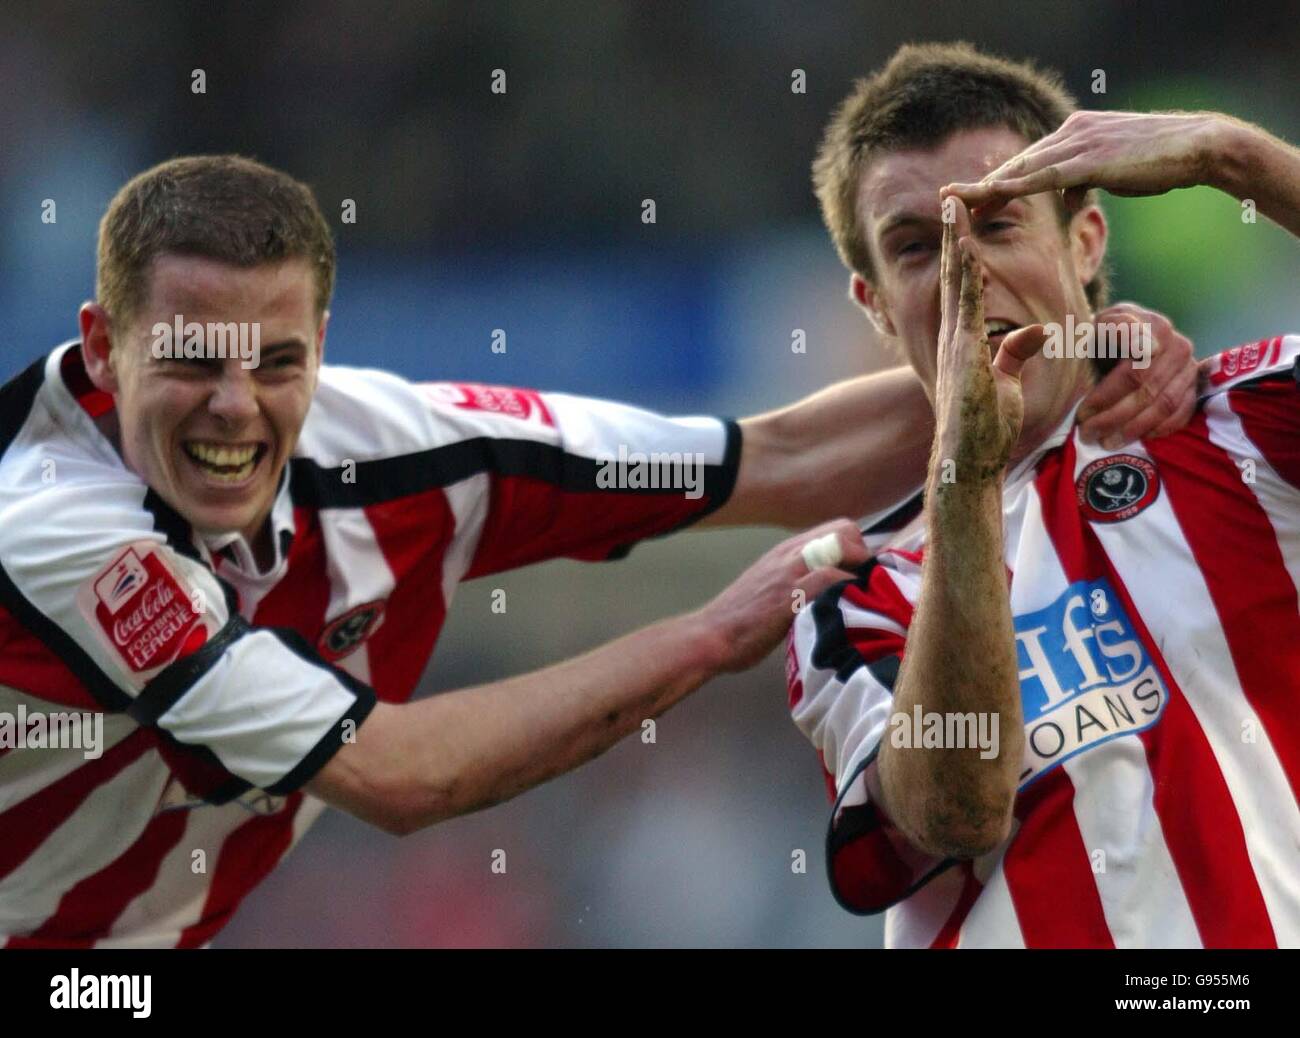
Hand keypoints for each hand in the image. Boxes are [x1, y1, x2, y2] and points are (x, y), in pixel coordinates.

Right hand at [703, 518, 867, 672]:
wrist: (711, 636)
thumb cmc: (740, 621)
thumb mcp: (772, 588)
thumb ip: (797, 581)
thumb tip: (829, 590)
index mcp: (785, 551)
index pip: (836, 529)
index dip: (856, 548)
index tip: (861, 574)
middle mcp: (789, 553)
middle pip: (844, 528)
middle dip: (862, 553)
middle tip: (863, 584)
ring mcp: (789, 571)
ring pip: (841, 544)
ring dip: (860, 567)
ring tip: (862, 594)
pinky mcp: (789, 594)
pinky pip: (830, 576)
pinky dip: (847, 586)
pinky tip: (849, 604)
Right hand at [933, 197, 1047, 484]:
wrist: (969, 461)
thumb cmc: (986, 428)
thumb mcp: (1007, 381)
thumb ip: (1015, 352)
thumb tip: (1032, 331)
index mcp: (966, 339)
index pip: (965, 284)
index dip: (965, 248)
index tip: (966, 214)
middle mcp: (956, 335)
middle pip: (955, 272)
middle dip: (954, 232)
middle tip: (951, 193)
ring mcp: (957, 344)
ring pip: (956, 283)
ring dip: (956, 243)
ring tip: (955, 206)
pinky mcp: (966, 357)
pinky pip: (967, 311)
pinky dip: (968, 280)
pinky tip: (971, 254)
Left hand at [943, 111, 1225, 211]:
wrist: (1198, 147)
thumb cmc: (1160, 162)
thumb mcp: (1113, 174)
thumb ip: (1084, 182)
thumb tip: (1068, 199)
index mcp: (1076, 133)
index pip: (1029, 160)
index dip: (998, 180)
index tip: (972, 196)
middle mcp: (1072, 132)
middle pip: (1018, 162)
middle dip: (983, 184)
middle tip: (947, 200)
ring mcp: (1081, 143)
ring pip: (1024, 168)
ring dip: (988, 186)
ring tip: (956, 201)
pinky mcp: (1092, 158)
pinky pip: (1044, 176)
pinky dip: (1015, 186)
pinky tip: (992, 195)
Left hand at [1075, 302, 1197, 446]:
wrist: (1128, 334)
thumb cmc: (1107, 331)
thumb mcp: (1103, 322)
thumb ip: (1117, 327)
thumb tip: (1147, 348)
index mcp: (1157, 328)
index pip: (1134, 371)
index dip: (1107, 395)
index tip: (1083, 412)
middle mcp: (1179, 348)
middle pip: (1148, 392)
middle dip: (1114, 417)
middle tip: (1087, 433)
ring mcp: (1190, 370)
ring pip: (1164, 407)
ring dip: (1133, 429)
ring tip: (1104, 442)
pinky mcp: (1194, 388)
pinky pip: (1180, 415)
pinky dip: (1157, 430)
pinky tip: (1133, 440)